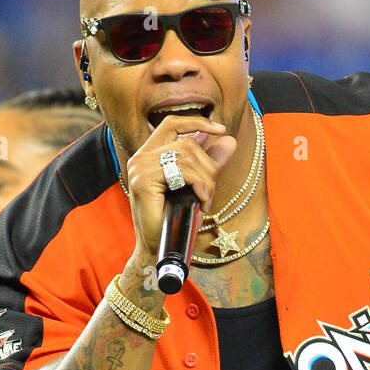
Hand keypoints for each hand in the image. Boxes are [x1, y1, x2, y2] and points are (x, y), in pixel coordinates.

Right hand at [124, 113, 237, 254]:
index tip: (221, 129)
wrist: (159, 247)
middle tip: (210, 191)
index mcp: (148, 155)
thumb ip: (210, 162)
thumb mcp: (196, 186)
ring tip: (205, 200)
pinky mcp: (143, 180)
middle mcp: (140, 158)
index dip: (197, 121)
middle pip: (186, 142)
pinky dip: (200, 185)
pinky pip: (183, 171)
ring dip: (206, 180)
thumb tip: (229, 140)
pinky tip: (200, 201)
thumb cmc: (175, 220)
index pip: (172, 124)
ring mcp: (139, 168)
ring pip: (187, 156)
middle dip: (208, 166)